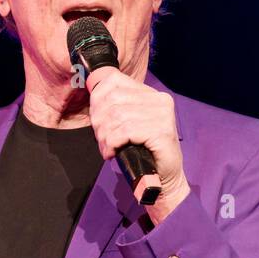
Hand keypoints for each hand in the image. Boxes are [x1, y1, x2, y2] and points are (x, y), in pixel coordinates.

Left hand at [86, 66, 189, 216]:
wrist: (165, 177)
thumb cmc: (144, 151)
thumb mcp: (129, 124)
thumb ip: (116, 109)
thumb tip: (93, 98)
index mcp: (151, 94)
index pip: (114, 80)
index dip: (97, 98)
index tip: (96, 119)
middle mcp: (160, 100)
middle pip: (113, 99)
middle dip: (99, 121)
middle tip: (102, 139)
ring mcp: (163, 115)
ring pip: (117, 116)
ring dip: (105, 135)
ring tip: (108, 147)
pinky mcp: (162, 132)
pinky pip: (125, 132)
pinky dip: (113, 143)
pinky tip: (112, 153)